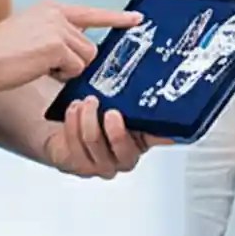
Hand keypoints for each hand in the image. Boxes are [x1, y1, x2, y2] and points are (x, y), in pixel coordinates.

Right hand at [0, 0, 142, 91]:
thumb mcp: (31, 36)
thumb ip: (56, 39)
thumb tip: (79, 56)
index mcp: (51, 10)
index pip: (90, 13)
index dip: (115, 18)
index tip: (137, 19)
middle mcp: (56, 14)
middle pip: (89, 46)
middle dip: (75, 62)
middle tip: (47, 65)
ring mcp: (58, 28)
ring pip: (85, 58)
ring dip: (67, 70)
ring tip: (38, 65)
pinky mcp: (57, 45)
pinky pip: (75, 69)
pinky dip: (60, 75)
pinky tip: (38, 68)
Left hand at [43, 95, 174, 178]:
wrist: (64, 116)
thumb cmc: (95, 106)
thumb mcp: (118, 94)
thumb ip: (136, 90)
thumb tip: (156, 71)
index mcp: (144, 137)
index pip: (166, 138)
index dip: (170, 134)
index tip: (169, 124)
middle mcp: (125, 155)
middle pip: (126, 154)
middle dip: (116, 133)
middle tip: (111, 112)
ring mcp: (102, 164)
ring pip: (97, 147)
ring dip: (89, 120)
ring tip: (87, 102)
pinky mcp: (78, 165)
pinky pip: (76, 148)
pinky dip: (73, 124)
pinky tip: (74, 110)